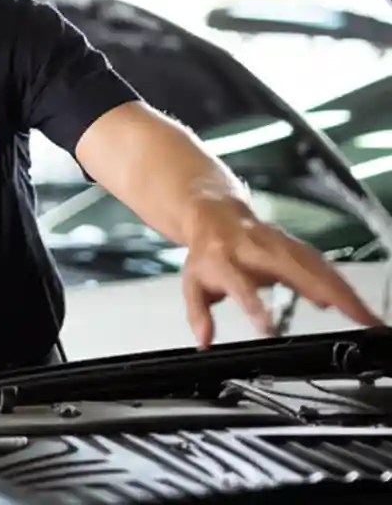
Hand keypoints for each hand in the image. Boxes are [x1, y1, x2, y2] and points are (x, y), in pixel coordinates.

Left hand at [181, 203, 383, 348]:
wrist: (214, 214)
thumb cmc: (207, 254)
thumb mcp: (193, 284)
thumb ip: (198, 314)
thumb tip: (205, 341)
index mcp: (224, 260)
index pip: (240, 285)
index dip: (253, 305)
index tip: (268, 327)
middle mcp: (254, 249)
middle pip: (292, 268)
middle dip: (323, 292)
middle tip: (349, 318)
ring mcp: (278, 244)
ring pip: (314, 264)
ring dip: (342, 289)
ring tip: (364, 316)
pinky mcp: (294, 245)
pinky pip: (322, 262)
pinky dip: (340, 282)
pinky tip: (355, 303)